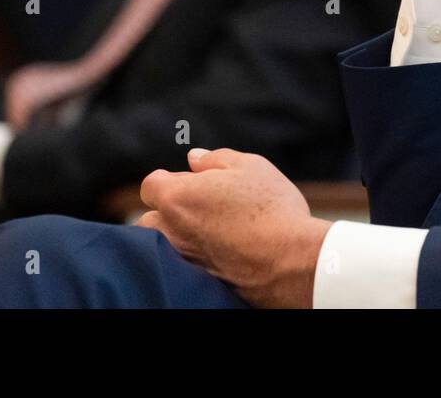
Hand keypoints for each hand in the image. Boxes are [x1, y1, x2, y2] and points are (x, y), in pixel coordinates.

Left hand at [137, 148, 331, 308]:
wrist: (289, 261)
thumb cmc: (271, 208)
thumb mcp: (250, 166)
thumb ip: (215, 158)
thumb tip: (194, 158)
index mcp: (177, 197)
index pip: (151, 185)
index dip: (171, 179)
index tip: (194, 181)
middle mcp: (171, 232)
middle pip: (151, 218)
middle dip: (169, 211)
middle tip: (205, 205)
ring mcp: (182, 260)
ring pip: (167, 245)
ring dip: (180, 235)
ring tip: (214, 230)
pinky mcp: (196, 282)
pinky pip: (186, 264)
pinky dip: (197, 255)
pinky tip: (224, 249)